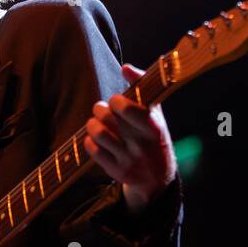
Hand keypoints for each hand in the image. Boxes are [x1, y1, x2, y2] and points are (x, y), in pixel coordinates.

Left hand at [83, 63, 177, 211]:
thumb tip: (125, 67)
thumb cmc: (153, 137)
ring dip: (92, 124)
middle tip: (103, 110)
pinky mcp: (115, 171)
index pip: (127, 109)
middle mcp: (141, 145)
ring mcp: (127, 160)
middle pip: (108, 117)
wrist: (158, 178)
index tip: (116, 101)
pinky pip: (92, 149)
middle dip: (100, 109)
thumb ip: (142, 88)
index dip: (116, 101)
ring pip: (97, 133)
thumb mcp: (155, 114)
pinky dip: (89, 140)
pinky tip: (96, 139)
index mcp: (154, 128)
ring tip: (96, 122)